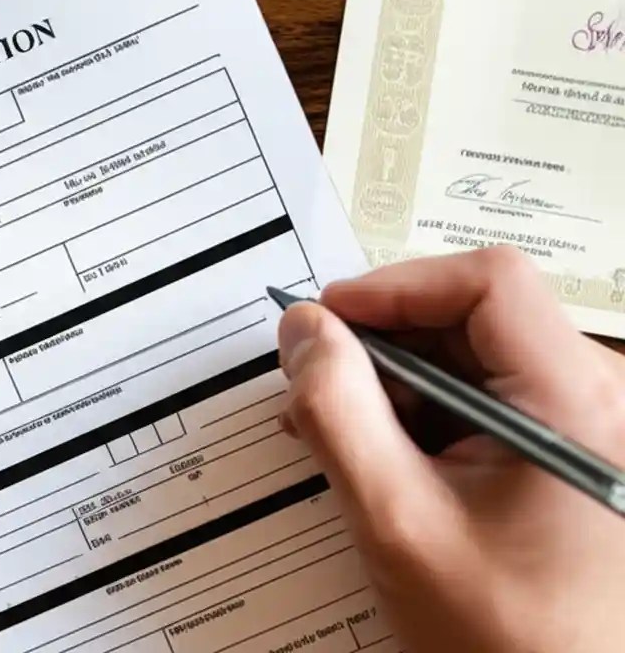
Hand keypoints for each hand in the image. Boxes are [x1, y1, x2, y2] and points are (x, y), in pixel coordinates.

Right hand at [277, 247, 624, 652]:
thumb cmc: (504, 636)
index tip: (329, 319)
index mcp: (578, 405)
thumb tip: (305, 332)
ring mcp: (587, 428)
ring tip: (339, 429)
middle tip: (316, 380)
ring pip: (476, 356)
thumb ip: (338, 412)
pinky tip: (380, 452)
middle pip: (477, 316)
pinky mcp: (566, 451)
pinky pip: (488, 398)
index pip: (488, 283)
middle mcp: (600, 403)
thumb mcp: (395, 518)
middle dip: (384, 342)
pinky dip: (425, 413)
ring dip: (397, 381)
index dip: (395, 288)